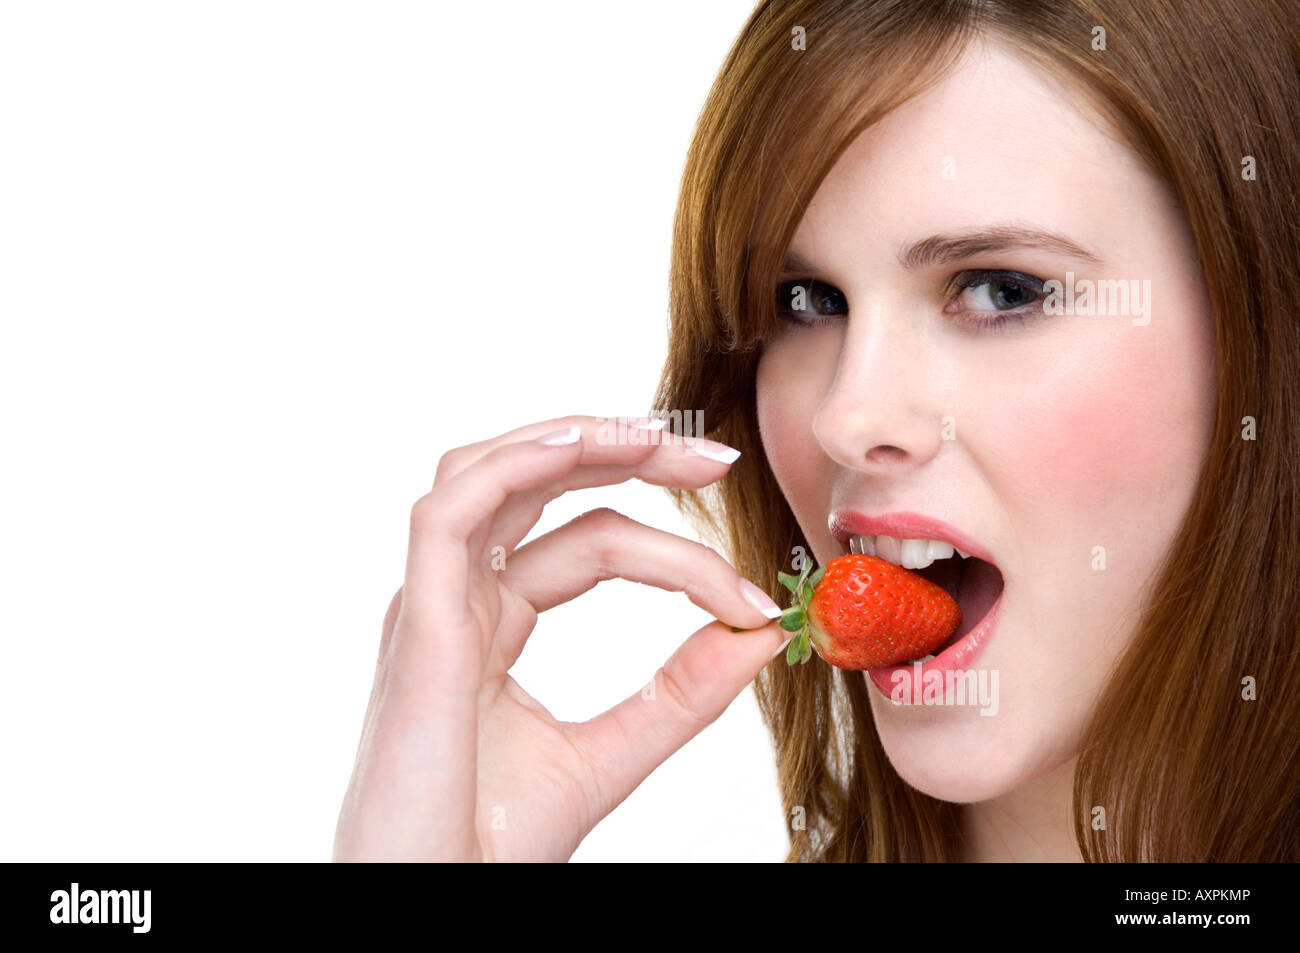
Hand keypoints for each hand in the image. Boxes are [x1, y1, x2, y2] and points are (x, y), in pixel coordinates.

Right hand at [332, 416, 788, 860]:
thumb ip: (681, 695)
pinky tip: (579, 446)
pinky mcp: (418, 627)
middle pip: (536, 485)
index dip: (678, 556)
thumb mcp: (609, 753)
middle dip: (627, 454)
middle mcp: (458, 600)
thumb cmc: (487, 845)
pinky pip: (450, 512)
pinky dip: (514, 466)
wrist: (428, 910)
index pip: (588, 543)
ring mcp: (432, 607)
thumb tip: (759, 636)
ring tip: (655, 438)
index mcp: (492, 622)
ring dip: (572, 440)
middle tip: (713, 458)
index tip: (755, 599)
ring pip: (488, 474)